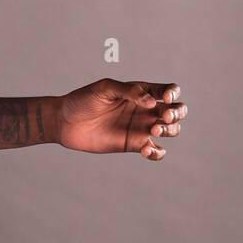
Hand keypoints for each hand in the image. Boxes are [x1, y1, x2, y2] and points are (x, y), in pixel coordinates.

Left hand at [54, 78, 187, 159]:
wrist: (65, 122)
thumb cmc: (83, 100)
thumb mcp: (104, 89)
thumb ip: (129, 91)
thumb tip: (152, 102)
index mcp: (141, 92)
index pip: (168, 90)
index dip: (173, 93)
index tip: (164, 98)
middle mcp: (145, 109)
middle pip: (177, 111)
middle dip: (177, 113)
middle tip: (164, 117)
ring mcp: (141, 128)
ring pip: (171, 130)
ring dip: (169, 130)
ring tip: (153, 130)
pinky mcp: (133, 145)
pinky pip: (155, 151)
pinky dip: (157, 153)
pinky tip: (145, 149)